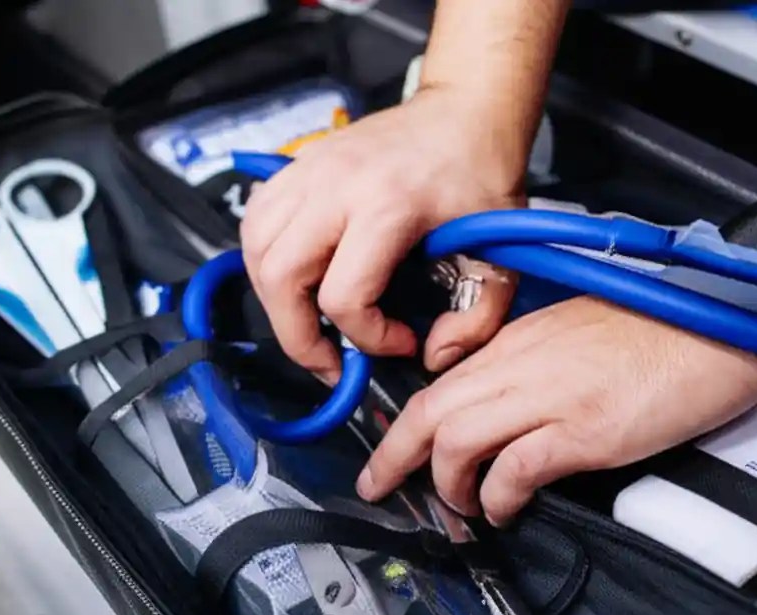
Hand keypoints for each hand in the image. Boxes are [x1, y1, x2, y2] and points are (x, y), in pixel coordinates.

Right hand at [240, 85, 524, 382]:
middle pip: (281, 276)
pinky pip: (256, 219)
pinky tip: (297, 278)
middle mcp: (336, 184)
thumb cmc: (482, 176)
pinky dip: (265, 258)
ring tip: (310, 324)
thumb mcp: (500, 252)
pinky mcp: (299, 163)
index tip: (402, 342)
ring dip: (275, 299)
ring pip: (256, 248)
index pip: (344, 296)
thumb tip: (434, 357)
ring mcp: (310, 168)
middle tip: (331, 362)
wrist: (466, 111)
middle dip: (300, 336)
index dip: (369, 338)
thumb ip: (478, 317)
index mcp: (387, 205)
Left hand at [357, 296, 756, 526]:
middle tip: (380, 489)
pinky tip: (505, 509)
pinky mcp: (585, 428)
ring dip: (447, 484)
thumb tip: (517, 408)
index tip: (391, 451)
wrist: (721, 320)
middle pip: (431, 411)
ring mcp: (552, 395)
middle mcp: (524, 364)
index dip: (405, 423)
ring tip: (459, 508)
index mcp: (522, 339)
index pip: (442, 381)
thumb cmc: (666, 324)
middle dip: (394, 456)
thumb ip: (542, 363)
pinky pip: (516, 468)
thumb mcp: (583, 332)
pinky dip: (498, 496)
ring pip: (458, 440)